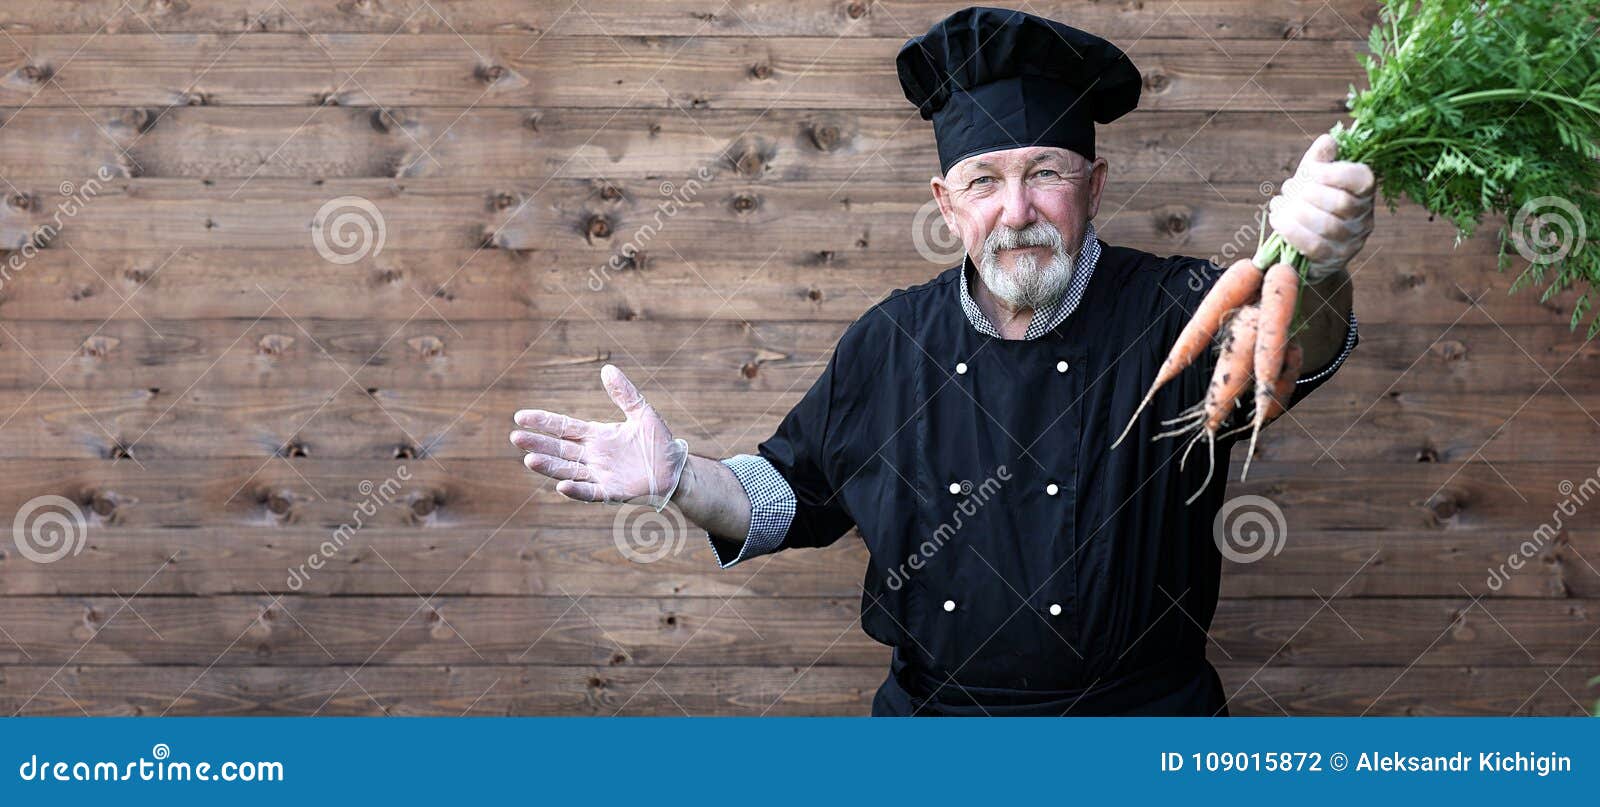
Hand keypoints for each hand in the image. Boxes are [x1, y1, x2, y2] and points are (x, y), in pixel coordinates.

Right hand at [510, 364, 688, 507]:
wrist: (677, 470)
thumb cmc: (659, 443)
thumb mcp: (642, 412)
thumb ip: (625, 393)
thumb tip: (607, 369)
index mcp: (596, 436)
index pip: (563, 427)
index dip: (543, 422)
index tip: (520, 417)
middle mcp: (592, 456)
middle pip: (559, 448)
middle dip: (538, 443)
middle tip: (515, 437)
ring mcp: (600, 475)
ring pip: (567, 469)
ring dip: (549, 466)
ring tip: (529, 459)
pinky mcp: (611, 492)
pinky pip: (590, 492)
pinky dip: (576, 490)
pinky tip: (561, 486)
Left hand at [1269, 133, 1375, 281]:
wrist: (1308, 251)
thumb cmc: (1310, 207)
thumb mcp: (1313, 181)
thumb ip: (1319, 161)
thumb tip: (1328, 140)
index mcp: (1364, 193)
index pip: (1362, 178)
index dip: (1332, 171)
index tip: (1308, 169)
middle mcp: (1364, 218)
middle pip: (1341, 202)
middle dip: (1308, 192)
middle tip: (1288, 187)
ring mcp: (1351, 242)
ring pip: (1327, 225)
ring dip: (1296, 211)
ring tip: (1279, 203)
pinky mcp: (1333, 260)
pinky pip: (1313, 245)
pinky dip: (1290, 230)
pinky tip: (1277, 218)